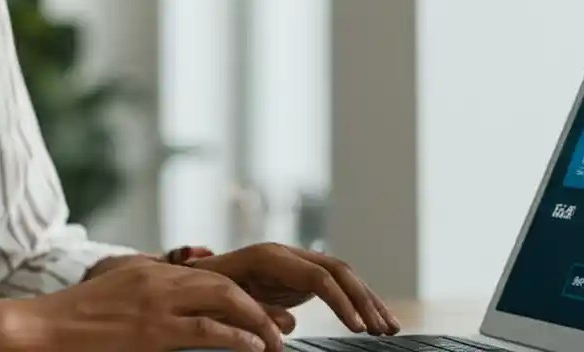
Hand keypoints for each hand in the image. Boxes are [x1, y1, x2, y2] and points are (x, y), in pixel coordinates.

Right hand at [21, 261, 285, 351]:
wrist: (39, 327)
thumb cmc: (73, 319)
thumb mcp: (117, 294)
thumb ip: (148, 294)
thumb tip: (178, 315)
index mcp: (153, 272)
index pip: (212, 276)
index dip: (245, 294)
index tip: (267, 312)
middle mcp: (160, 280)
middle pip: (226, 283)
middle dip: (260, 305)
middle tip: (284, 327)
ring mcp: (157, 304)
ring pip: (224, 300)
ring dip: (258, 321)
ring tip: (276, 342)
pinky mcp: (151, 330)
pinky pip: (205, 329)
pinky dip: (237, 336)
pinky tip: (254, 347)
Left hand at [190, 243, 400, 336]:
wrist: (193, 277)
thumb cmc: (204, 290)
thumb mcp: (222, 300)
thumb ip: (254, 310)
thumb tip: (286, 326)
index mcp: (270, 257)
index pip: (319, 277)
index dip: (341, 302)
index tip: (357, 328)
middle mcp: (289, 254)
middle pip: (339, 272)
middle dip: (365, 301)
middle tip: (382, 330)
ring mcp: (297, 262)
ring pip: (344, 277)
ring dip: (369, 302)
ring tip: (390, 329)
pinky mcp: (301, 276)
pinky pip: (337, 287)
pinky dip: (357, 303)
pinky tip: (373, 321)